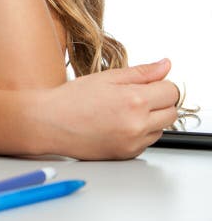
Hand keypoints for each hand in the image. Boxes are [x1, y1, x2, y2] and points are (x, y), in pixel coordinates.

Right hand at [40, 59, 178, 159]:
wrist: (48, 123)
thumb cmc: (70, 99)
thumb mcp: (105, 77)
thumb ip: (140, 72)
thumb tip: (164, 66)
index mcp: (134, 100)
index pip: (171, 91)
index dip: (160, 85)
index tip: (147, 84)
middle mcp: (137, 124)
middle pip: (171, 112)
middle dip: (159, 102)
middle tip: (135, 97)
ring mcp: (133, 142)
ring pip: (160, 129)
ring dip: (150, 119)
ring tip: (122, 111)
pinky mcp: (127, 154)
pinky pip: (146, 142)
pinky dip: (137, 133)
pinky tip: (116, 124)